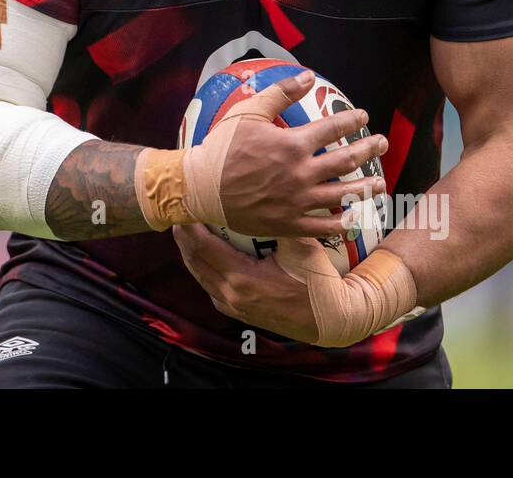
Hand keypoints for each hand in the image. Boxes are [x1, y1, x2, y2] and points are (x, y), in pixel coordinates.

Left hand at [172, 221, 324, 342]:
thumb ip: (282, 221)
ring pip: (201, 276)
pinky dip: (204, 268)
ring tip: (189, 230)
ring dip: (192, 252)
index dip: (189, 226)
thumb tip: (264, 192)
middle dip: (185, 237)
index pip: (202, 248)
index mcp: (242, 279)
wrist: (331, 320)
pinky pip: (212, 288)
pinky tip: (208, 254)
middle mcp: (232, 296)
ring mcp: (234, 307)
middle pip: (195, 261)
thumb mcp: (303, 247)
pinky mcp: (240, 314)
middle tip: (182, 213)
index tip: (185, 206)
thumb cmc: (318, 283)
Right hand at [211, 71, 388, 237]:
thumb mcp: (248, 112)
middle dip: (369, 149)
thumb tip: (308, 75)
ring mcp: (297, 201)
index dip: (352, 120)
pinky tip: (354, 218)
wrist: (200, 187)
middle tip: (382, 144)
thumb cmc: (222, 147)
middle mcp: (300, 173)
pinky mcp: (289, 223)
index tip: (363, 116)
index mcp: (292, 144)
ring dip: (365, 188)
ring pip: (342, 194)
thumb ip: (280, 93)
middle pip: (346, 160)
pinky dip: (342, 223)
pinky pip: (323, 226)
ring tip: (380, 183)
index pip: (333, 128)